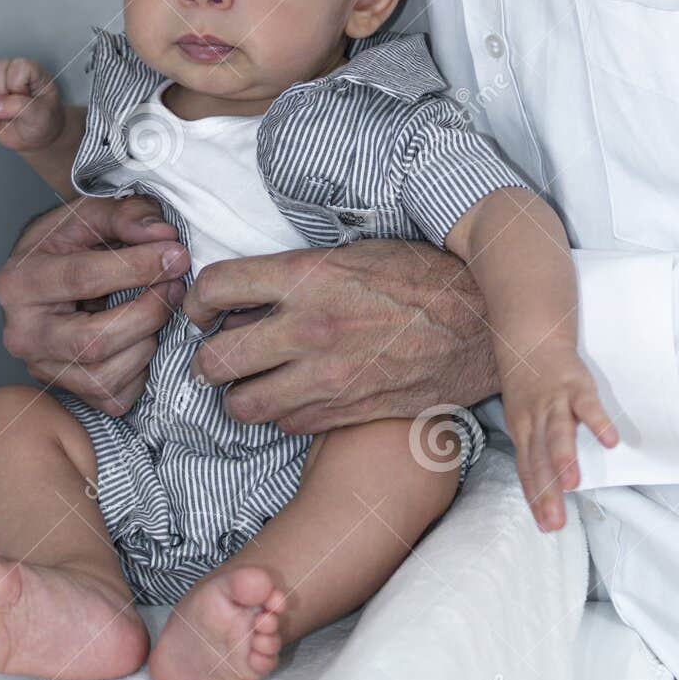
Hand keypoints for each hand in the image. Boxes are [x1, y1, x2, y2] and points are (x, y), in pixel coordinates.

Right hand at [0, 56, 64, 153]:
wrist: (36, 138)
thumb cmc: (44, 121)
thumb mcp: (40, 114)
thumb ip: (20, 106)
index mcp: (29, 69)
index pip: (15, 67)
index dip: (17, 87)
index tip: (26, 100)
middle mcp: (9, 72)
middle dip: (0, 96)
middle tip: (13, 110)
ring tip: (3, 119)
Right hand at [0, 195, 190, 413]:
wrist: (48, 274)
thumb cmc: (68, 244)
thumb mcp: (91, 214)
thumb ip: (127, 215)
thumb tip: (164, 236)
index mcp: (19, 281)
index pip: (82, 278)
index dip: (137, 267)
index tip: (176, 256)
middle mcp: (22, 332)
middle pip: (93, 341)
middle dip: (147, 313)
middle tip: (176, 286)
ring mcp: (42, 367)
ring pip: (104, 375)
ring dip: (147, 342)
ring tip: (160, 309)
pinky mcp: (65, 391)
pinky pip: (113, 397)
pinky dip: (140, 371)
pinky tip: (144, 338)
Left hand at [183, 237, 497, 435]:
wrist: (483, 323)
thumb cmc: (421, 278)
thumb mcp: (355, 255)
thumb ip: (299, 276)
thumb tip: (251, 296)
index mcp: (308, 277)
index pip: (216, 287)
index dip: (196, 301)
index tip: (201, 309)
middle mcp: (309, 328)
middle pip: (215, 359)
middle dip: (207, 359)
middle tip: (219, 354)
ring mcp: (326, 377)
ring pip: (241, 405)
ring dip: (238, 395)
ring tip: (252, 382)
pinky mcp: (345, 413)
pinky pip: (285, 424)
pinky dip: (279, 414)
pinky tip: (292, 396)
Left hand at [501, 343, 618, 532]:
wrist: (531, 341)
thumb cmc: (529, 390)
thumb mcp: (524, 422)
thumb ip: (537, 453)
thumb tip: (546, 492)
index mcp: (523, 432)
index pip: (528, 470)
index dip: (536, 498)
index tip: (546, 526)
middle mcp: (535, 420)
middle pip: (540, 459)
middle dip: (548, 491)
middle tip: (556, 521)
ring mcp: (555, 402)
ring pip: (557, 432)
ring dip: (564, 458)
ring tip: (573, 485)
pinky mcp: (575, 385)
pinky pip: (588, 405)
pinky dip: (598, 422)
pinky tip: (610, 441)